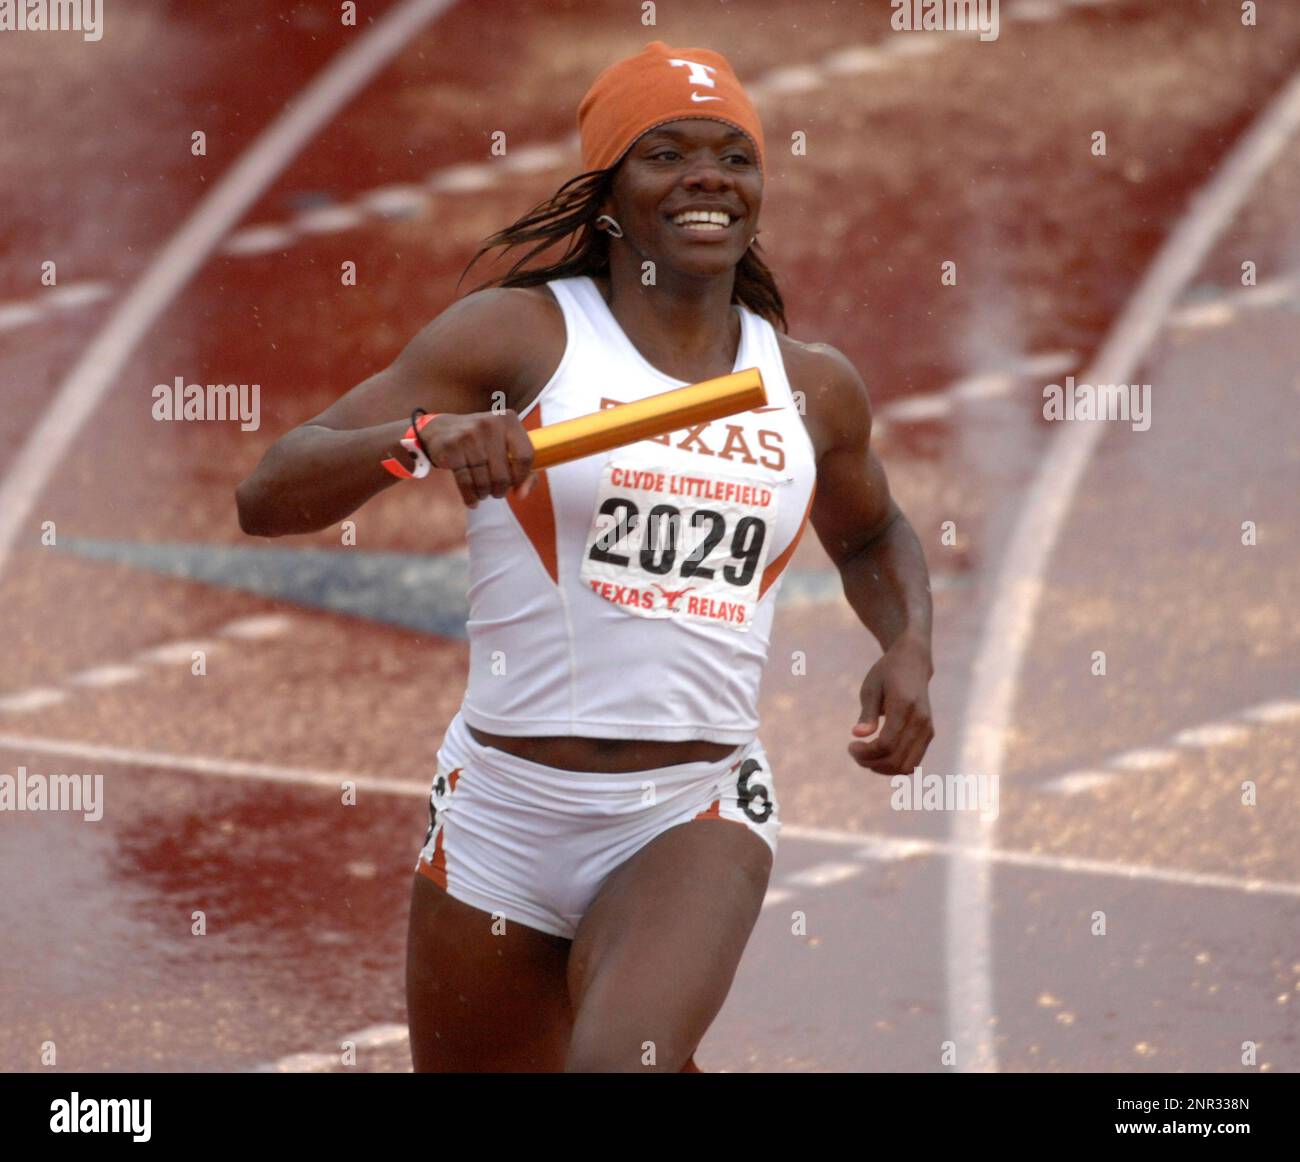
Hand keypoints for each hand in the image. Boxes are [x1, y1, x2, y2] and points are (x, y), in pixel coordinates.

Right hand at [415, 409, 537, 506]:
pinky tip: (473, 500)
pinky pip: (465, 482)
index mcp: (508, 420)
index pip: (525, 456)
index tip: (515, 484)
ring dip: (484, 493)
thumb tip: (522, 495)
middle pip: (503, 474)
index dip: (521, 476)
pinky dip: (470, 497)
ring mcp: (469, 435)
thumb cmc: (482, 443)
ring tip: (483, 493)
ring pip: (484, 481)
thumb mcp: (506, 448)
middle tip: (496, 492)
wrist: (442, 430)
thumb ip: (524, 472)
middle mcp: (490, 424)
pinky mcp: (451, 447)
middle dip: (500, 490)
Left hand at [848, 638, 933, 775]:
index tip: (850, 745)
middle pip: (896, 759)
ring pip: (907, 767)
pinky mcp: (928, 735)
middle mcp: (920, 721)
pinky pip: (913, 762)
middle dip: (870, 762)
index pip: (886, 743)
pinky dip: (894, 766)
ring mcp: (927, 729)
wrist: (913, 662)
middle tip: (854, 752)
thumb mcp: (871, 688)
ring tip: (865, 756)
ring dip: (882, 768)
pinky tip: (878, 755)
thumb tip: (857, 734)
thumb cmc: (887, 674)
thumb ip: (867, 713)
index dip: (865, 752)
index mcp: (904, 706)